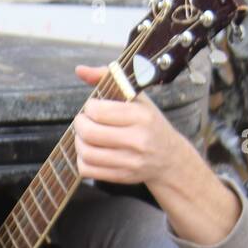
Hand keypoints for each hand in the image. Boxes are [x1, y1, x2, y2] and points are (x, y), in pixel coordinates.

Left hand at [73, 63, 241, 245]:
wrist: (169, 158)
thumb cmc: (149, 123)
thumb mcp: (137, 97)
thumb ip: (108, 78)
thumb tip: (79, 70)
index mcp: (141, 116)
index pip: (99, 111)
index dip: (89, 108)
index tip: (93, 107)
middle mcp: (138, 140)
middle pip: (90, 133)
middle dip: (80, 125)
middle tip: (83, 122)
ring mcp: (130, 161)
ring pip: (86, 153)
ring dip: (78, 143)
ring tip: (84, 136)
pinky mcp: (122, 177)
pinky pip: (88, 170)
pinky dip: (82, 160)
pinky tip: (89, 152)